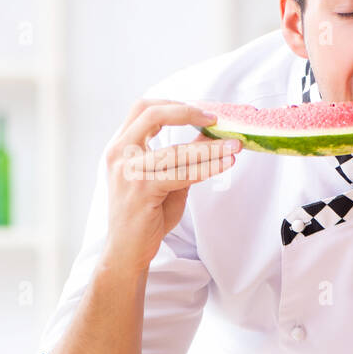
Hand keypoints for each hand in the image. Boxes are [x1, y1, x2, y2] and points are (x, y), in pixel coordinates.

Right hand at [100, 99, 240, 272]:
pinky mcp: (143, 190)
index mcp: (120, 146)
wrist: (127, 249)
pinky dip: (208, 167)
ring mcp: (129, 172)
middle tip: (215, 119)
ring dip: (209, 146)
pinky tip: (225, 164)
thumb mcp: (163, 177)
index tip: (201, 110)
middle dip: (187, 112)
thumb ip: (181, 156)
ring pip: (175, 149)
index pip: (144, 109)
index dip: (174, 104)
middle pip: (152, 114)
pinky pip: (182, 173)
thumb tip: (209, 135)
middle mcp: (119, 154)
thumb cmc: (144, 214)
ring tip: (233, 145)